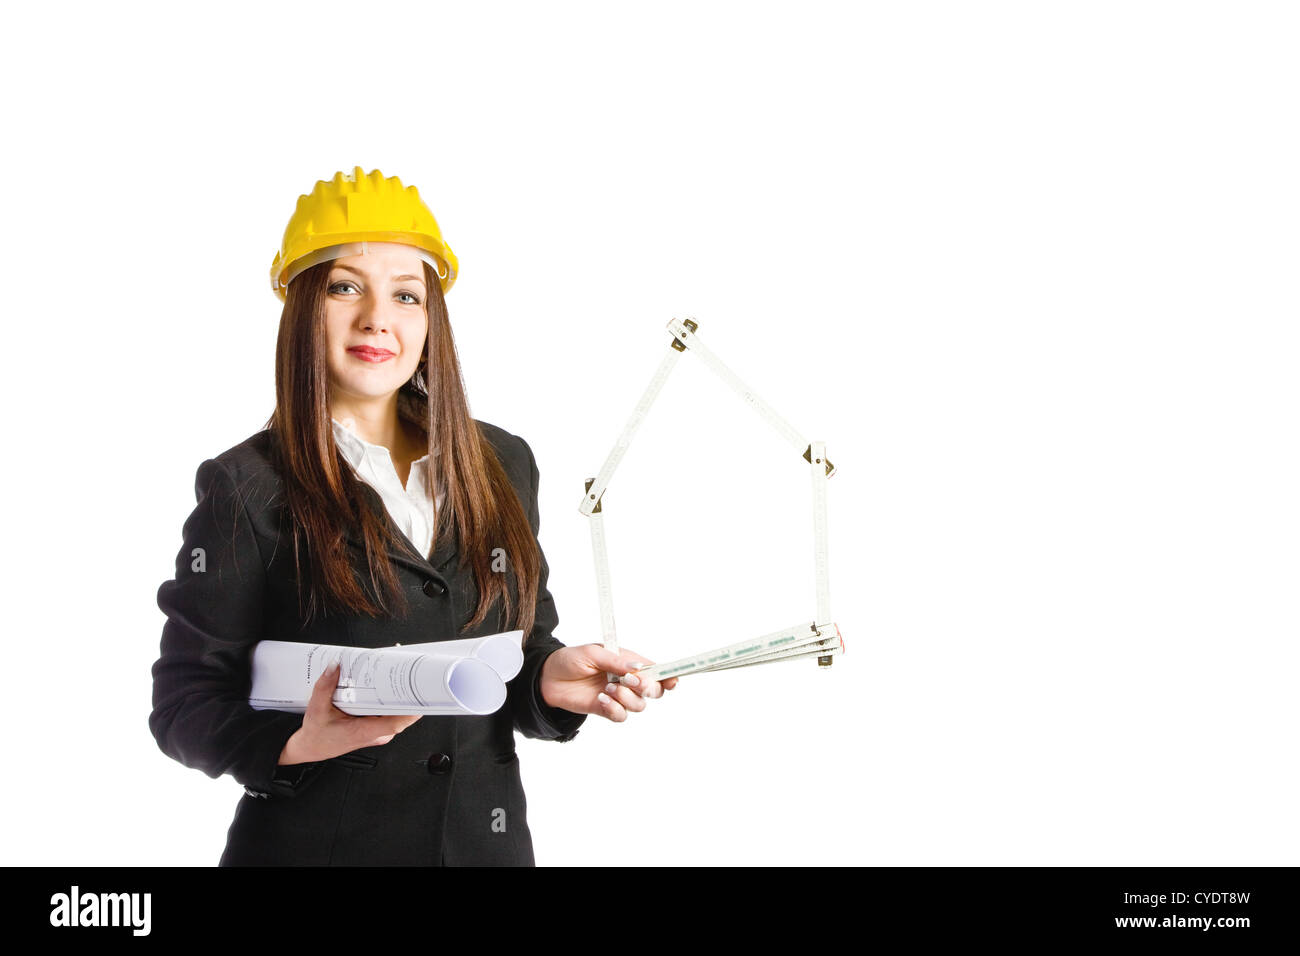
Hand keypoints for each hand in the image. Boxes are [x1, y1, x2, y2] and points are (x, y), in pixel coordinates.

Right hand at [278, 661, 422, 764]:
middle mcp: (376, 734)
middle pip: (400, 713)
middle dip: (406, 692)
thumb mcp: (316, 709)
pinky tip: (388, 684)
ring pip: (397, 712)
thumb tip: (335, 666)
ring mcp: (378, 732)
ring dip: (399, 694)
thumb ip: (325, 686)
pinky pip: (390, 713)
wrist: (312, 747)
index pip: (396, 723)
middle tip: (409, 671)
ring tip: (399, 673)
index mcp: (364, 732)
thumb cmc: (317, 734)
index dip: (410, 709)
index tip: (418, 693)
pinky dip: (390, 698)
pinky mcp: (377, 728)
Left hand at [540, 644, 678, 722]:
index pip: (655, 670)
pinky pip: (621, 716)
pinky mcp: (606, 709)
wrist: (547, 678)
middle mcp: (626, 680)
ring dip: (626, 698)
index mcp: (628, 662)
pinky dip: (614, 709)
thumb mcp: (593, 653)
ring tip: (607, 688)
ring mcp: (617, 696)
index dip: (667, 675)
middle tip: (629, 681)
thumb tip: (639, 667)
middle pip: (653, 691)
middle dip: (647, 688)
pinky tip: (600, 699)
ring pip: (639, 705)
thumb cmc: (570, 660)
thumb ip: (616, 661)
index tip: (673, 681)